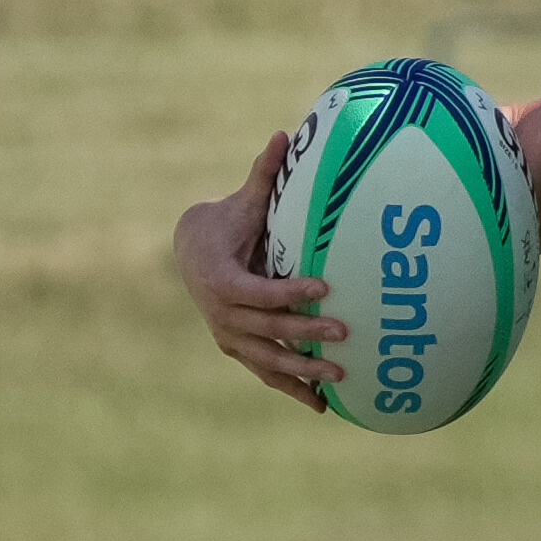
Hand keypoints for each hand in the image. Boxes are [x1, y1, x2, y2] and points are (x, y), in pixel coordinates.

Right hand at [173, 130, 337, 409]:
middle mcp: (220, 314)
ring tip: (344, 376)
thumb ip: (264, 175)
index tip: (324, 289)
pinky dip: (293, 390)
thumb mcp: (243, 202)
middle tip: (346, 333)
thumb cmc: (229, 223)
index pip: (255, 291)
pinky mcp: (240, 350)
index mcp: (219, 278)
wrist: (193, 254)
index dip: (288, 292)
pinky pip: (266, 374)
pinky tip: (325, 407)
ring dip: (303, 370)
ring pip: (267, 360)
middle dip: (305, 334)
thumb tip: (284, 133)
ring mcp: (229, 336)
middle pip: (266, 330)